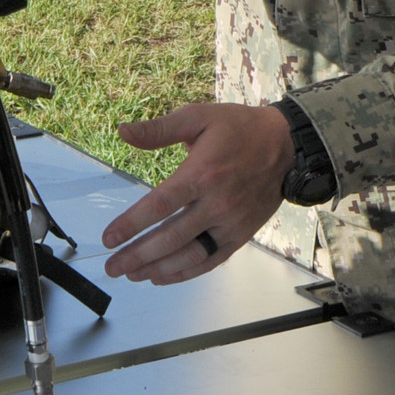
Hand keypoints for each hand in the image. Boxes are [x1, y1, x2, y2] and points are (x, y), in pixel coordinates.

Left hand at [101, 103, 292, 284]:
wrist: (286, 146)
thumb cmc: (240, 129)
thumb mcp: (198, 117)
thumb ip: (159, 130)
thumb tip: (122, 132)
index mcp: (202, 173)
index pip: (159, 206)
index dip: (130, 225)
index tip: (109, 238)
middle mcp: (216, 203)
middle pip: (170, 238)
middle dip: (137, 255)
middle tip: (112, 266)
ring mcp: (230, 223)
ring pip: (189, 255)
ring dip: (157, 269)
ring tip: (132, 275)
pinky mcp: (241, 235)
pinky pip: (211, 261)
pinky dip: (186, 273)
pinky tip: (163, 277)